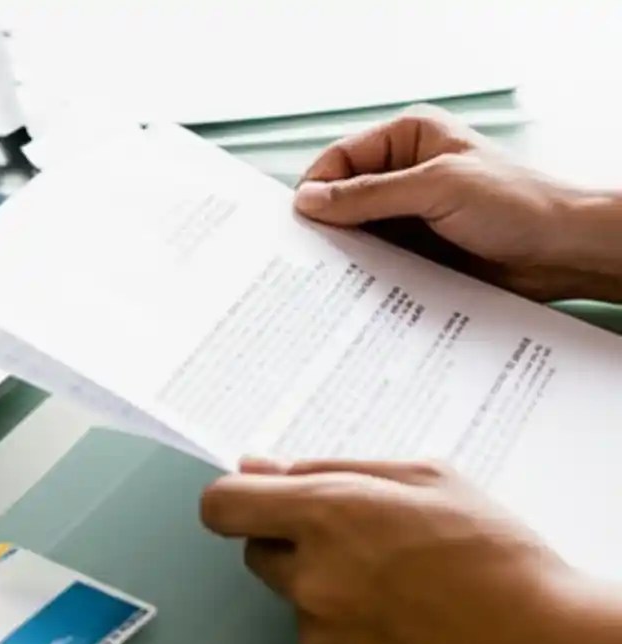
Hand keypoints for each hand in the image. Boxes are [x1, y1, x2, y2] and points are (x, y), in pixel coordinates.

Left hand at [200, 457, 607, 643]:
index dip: (234, 499)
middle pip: (258, 552)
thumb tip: (262, 467)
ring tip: (401, 591)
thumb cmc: (500, 560)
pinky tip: (403, 628)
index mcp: (328, 514)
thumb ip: (332, 467)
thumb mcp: (427, 479)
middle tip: (359, 543)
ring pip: (295, 600)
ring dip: (327, 589)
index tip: (252, 500)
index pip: (223, 505)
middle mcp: (312, 577)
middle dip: (293, 542)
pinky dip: (348, 634)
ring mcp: (320, 635)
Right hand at [294, 106, 621, 302]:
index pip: (341, 157)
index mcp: (408, 137)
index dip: (316, 187)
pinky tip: (356, 287)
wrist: (563, 251)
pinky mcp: (416, 247)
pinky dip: (364, 272)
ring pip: (357, 231)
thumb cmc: (516, 204)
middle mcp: (405, 171)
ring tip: (331, 276)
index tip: (299, 221)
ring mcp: (409, 211)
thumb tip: (309, 200)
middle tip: (308, 253)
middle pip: (343, 195)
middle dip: (328, 223)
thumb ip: (369, 194)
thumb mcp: (436, 189)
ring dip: (347, 252)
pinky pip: (376, 258)